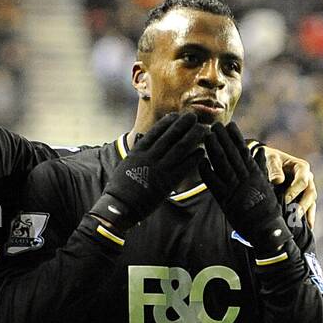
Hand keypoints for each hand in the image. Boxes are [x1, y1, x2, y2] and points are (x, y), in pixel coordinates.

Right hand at [89, 112, 201, 232]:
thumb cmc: (121, 187)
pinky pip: (185, 166)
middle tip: (193, 116)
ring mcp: (159, 169)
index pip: (156, 131)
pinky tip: (202, 152)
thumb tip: (144, 140)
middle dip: (184, 124)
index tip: (176, 115)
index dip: (168, 122)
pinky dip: (194, 157)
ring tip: (203, 129)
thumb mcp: (127, 164)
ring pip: (181, 147)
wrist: (119, 207)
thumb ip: (138, 152)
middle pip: (171, 135)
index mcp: (138, 152)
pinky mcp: (167, 183)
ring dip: (194, 136)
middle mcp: (150, 157)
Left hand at [199, 122, 290, 255]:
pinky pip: (214, 183)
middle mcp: (244, 178)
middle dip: (223, 138)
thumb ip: (261, 167)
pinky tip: (200, 160)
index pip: (243, 151)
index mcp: (254, 174)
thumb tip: (259, 150)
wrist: (266, 229)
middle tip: (214, 125)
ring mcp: (235, 189)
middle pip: (231, 154)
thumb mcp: (266, 184)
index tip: (230, 125)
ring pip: (223, 164)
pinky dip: (207, 171)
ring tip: (207, 136)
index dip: (236, 137)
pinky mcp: (226, 200)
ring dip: (214, 149)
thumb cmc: (267, 208)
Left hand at [259, 145, 316, 229]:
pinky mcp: (302, 198)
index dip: (295, 191)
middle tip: (295, 216)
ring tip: (300, 225)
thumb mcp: (271, 159)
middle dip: (303, 205)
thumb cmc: (269, 159)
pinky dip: (308, 218)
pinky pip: (309, 209)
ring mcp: (306, 189)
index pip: (302, 181)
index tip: (286, 199)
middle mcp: (307, 179)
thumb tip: (278, 180)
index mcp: (301, 167)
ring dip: (306, 214)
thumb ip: (274, 168)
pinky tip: (308, 229)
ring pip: (311, 202)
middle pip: (310, 193)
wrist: (267, 162)